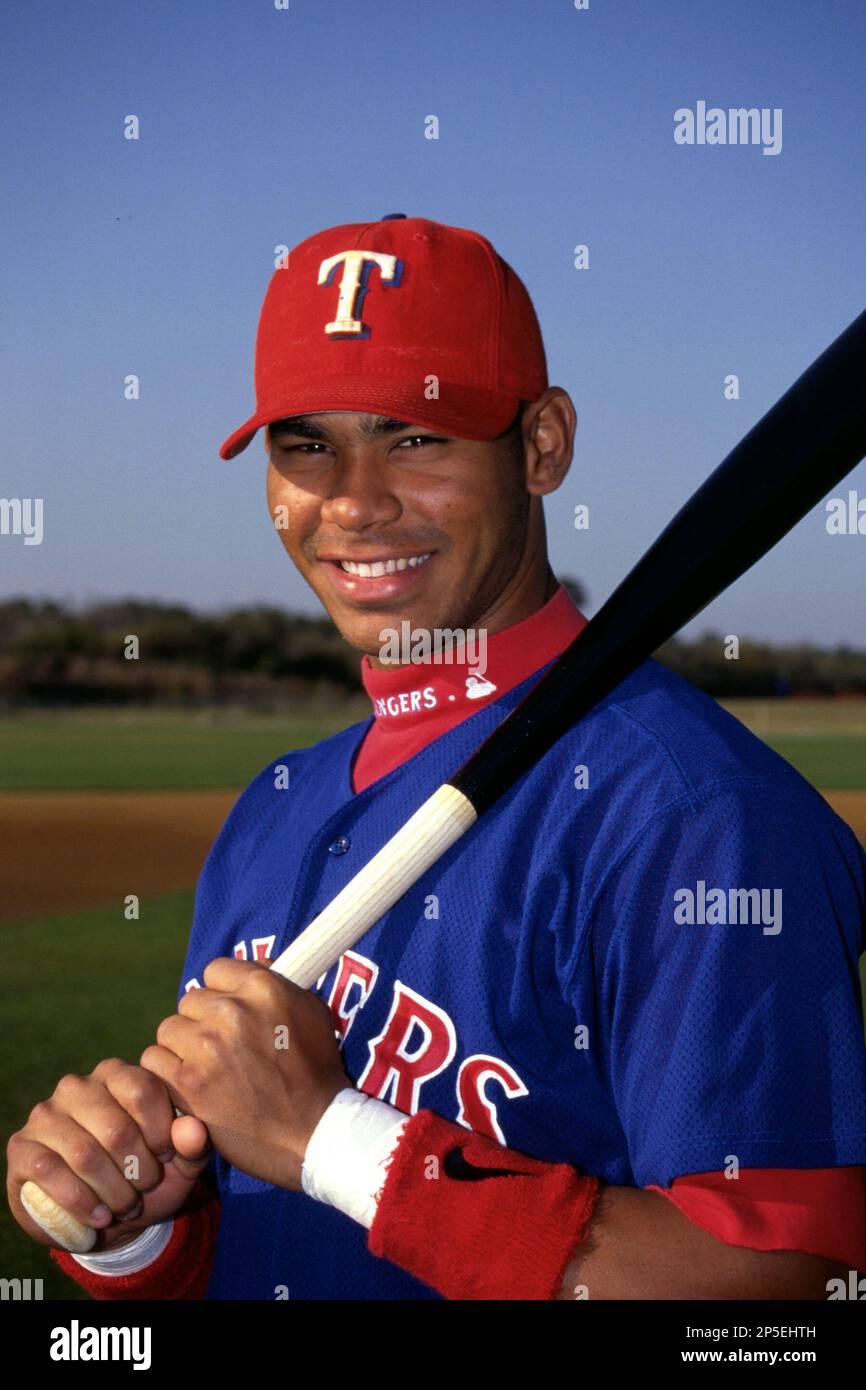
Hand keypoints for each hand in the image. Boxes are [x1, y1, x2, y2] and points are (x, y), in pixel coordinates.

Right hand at [6, 1058, 212, 1250]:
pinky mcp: (22, 1146)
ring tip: (126, 1207)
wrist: (105, 1215)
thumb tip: (192, 1130)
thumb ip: (194, 1144)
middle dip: (138, 1171)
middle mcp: (78, 1085)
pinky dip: (81, 1203)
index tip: (166, 1158)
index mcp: (118, 1075)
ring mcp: (46, 1114)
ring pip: (85, 1155)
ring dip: (113, 1192)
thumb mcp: (180, 1164)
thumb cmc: (146, 1176)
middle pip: (116, 1128)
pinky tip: (99, 1217)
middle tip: (144, 1189)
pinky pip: (50, 1172)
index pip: (143, 1090)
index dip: (160, 1133)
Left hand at [140, 958, 348, 1190]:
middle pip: (190, 1001)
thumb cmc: (316, 1073)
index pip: (215, 970)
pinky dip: (168, 1074)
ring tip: (205, 1069)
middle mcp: (232, 1011)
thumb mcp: (311, 1012)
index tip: (229, 1014)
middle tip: (220, 1048)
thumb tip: (251, 968)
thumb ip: (278, 984)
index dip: (222, 993)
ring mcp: (206, 1047)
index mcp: (263, 987)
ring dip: (182, 1048)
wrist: (314, 1132)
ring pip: (168, 1029)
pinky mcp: (187, 1083)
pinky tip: (190, 1086)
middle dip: (202, 1022)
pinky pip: (154, 1061)